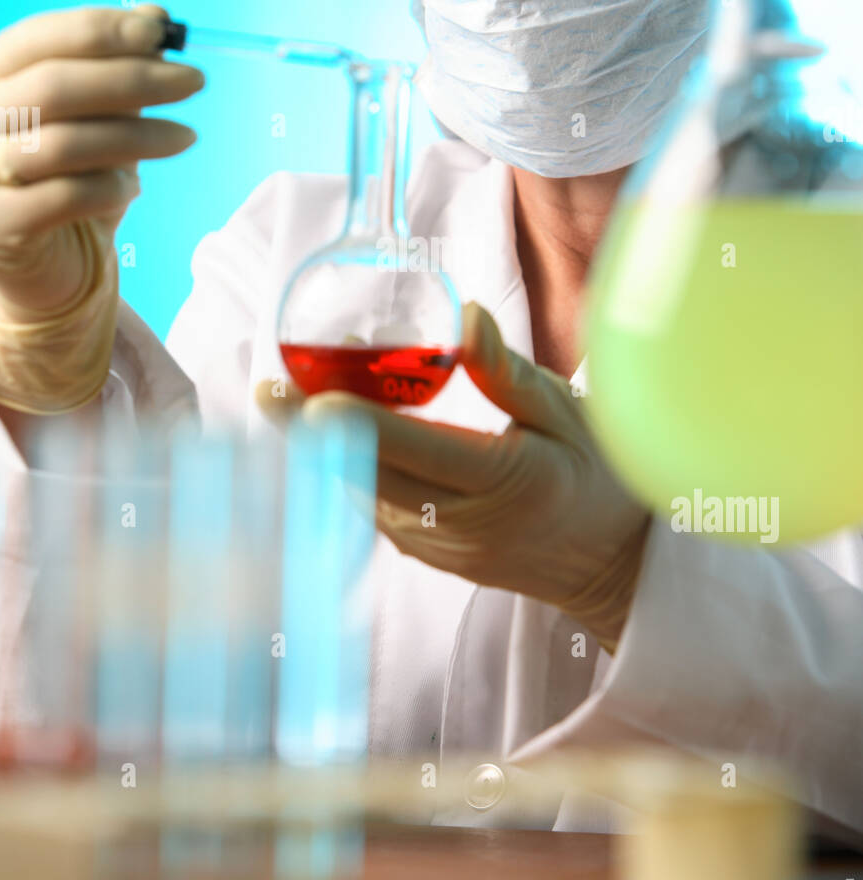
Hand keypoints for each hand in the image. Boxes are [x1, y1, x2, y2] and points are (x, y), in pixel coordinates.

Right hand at [0, 5, 202, 320]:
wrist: (50, 262)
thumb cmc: (72, 177)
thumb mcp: (99, 114)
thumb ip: (118, 63)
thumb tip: (156, 14)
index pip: (40, 38)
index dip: (101, 30)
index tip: (162, 33)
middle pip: (54, 86)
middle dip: (134, 78)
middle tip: (195, 81)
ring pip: (63, 143)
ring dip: (136, 135)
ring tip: (184, 137)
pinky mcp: (0, 225)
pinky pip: (62, 199)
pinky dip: (108, 189)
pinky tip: (132, 188)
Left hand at [256, 302, 650, 650]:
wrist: (611, 564)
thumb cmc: (597, 474)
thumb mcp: (565, 412)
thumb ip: (505, 371)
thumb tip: (461, 315)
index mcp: (506, 481)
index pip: (417, 451)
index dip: (358, 424)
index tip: (309, 399)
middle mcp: (461, 523)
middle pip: (369, 474)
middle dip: (311, 432)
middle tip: (267, 390)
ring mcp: (437, 547)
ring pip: (363, 491)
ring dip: (326, 445)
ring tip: (293, 392)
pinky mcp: (425, 554)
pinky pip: (374, 505)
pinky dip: (349, 464)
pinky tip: (334, 425)